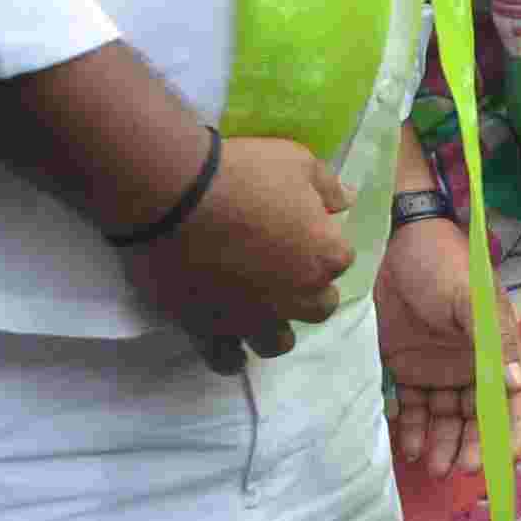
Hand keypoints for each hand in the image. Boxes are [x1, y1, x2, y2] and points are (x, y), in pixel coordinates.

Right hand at [120, 135, 356, 369]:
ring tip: (257, 308)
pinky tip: (228, 345)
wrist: (174, 194)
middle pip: (318, 306)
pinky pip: (226, 360)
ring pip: (278, 342)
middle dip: (307, 290)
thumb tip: (346, 202)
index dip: (322, 245)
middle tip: (282, 269)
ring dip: (274, 327)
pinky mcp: (209, 329)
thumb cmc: (242, 173)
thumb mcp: (297, 161)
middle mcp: (295, 296)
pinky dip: (230, 356)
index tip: (301, 232)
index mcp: (323, 256)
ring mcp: (253, 318)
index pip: (340, 260)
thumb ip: (328, 186)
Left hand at [376, 215, 520, 476]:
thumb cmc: (445, 265)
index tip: (502, 461)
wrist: (400, 240)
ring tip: (430, 464)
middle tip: (456, 469)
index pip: (512, 398)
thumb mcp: (471, 299)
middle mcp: (471, 364)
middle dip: (470, 444)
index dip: (510, 430)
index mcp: (496, 349)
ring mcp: (438, 368)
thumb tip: (518, 385)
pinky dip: (411, 426)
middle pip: (477, 415)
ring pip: (444, 417)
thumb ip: (492, 342)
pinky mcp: (405, 366)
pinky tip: (407, 442)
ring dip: (440, 442)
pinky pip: (411, 406)